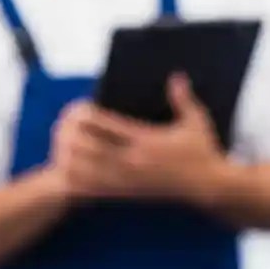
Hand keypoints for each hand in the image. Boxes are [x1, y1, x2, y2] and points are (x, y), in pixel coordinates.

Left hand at [49, 74, 228, 203]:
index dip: (90, 117)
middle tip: (61, 127)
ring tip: (59, 149)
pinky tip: (68, 176)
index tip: (76, 109)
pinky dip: (83, 183)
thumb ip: (182, 98)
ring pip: (92, 172)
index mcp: (148, 140)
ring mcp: (131, 179)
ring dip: (74, 160)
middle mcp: (135, 160)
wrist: (210, 186)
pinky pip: (100, 190)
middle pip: (94, 149)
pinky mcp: (131, 192)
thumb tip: (175, 75)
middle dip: (76, 138)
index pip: (111, 126)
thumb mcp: (196, 121)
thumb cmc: (203, 152)